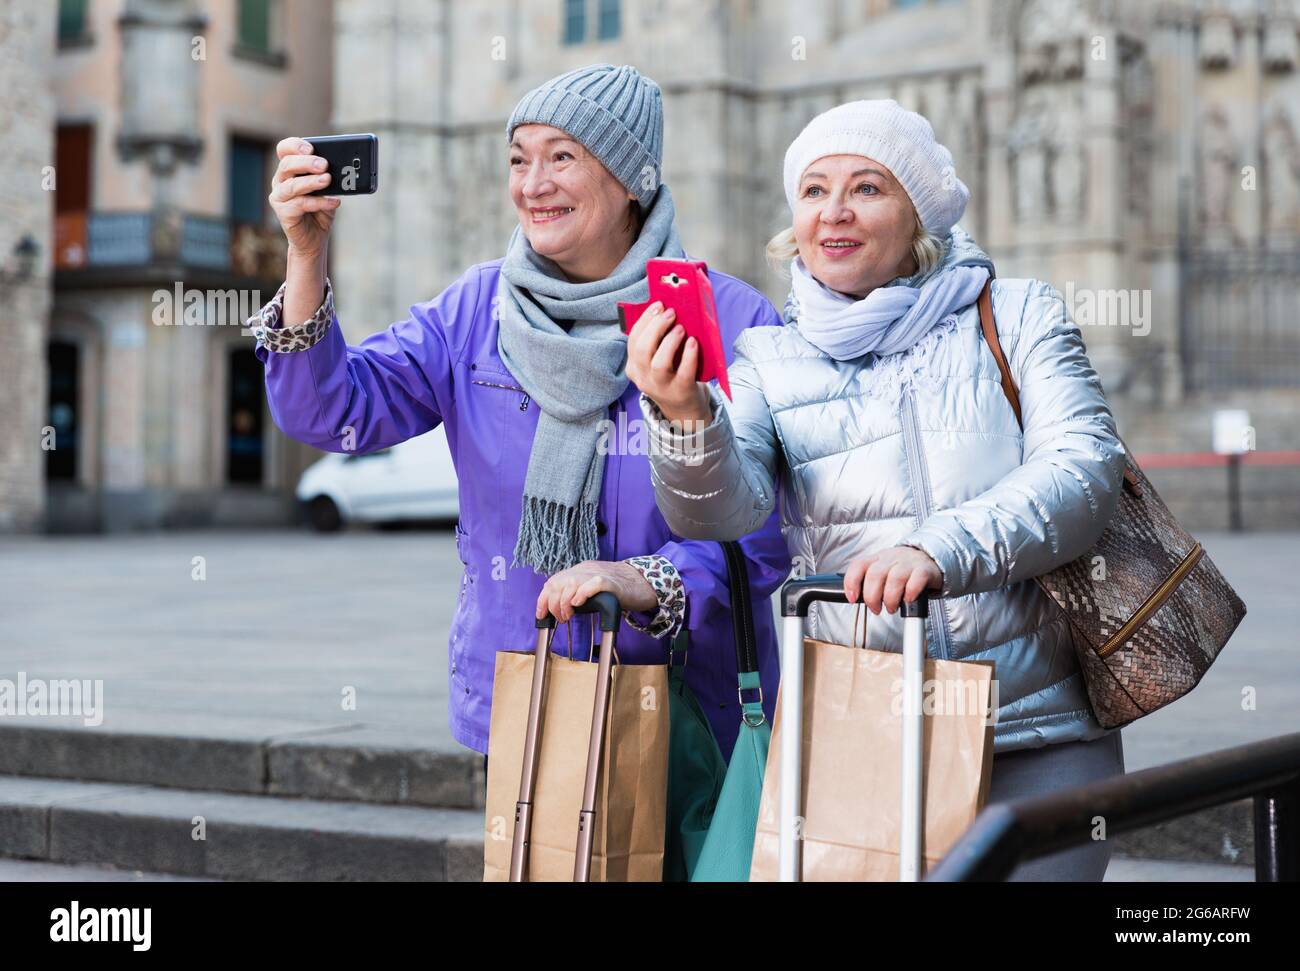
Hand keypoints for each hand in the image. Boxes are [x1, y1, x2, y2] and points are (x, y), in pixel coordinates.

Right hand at [269, 137, 340, 259]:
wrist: (315, 239)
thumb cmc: (321, 210)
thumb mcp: (329, 190)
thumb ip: (330, 177)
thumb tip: (343, 169)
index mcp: (290, 170)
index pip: (284, 149)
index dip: (295, 145)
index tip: (311, 148)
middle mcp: (281, 180)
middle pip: (287, 164)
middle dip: (306, 163)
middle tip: (324, 165)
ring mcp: (279, 197)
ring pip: (291, 185)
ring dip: (311, 181)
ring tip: (327, 180)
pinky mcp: (283, 213)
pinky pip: (300, 204)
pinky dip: (319, 202)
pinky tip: (334, 202)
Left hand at [535, 560, 657, 623]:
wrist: (643, 583)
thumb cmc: (617, 590)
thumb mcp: (591, 589)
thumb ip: (576, 593)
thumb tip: (558, 609)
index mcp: (579, 570)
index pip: (553, 581)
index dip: (543, 599)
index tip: (542, 615)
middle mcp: (586, 569)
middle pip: (559, 582)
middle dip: (553, 603)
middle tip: (561, 618)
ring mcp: (599, 574)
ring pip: (572, 582)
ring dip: (565, 602)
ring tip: (568, 615)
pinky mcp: (612, 583)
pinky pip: (594, 583)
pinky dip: (583, 593)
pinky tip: (579, 603)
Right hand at [625, 301, 711, 425]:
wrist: (684, 409)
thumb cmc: (672, 376)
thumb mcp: (656, 362)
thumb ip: (656, 343)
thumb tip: (665, 312)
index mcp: (634, 367)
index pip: (633, 340)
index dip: (645, 320)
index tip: (658, 305)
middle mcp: (644, 378)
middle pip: (643, 350)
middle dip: (656, 327)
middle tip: (671, 313)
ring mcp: (661, 387)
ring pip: (659, 363)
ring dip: (670, 341)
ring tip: (681, 329)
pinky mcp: (680, 392)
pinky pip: (683, 373)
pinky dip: (689, 356)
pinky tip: (693, 342)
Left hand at [843, 547, 942, 614]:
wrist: (929, 559)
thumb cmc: (901, 570)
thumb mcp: (883, 571)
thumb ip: (869, 582)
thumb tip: (856, 599)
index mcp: (877, 559)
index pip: (858, 565)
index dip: (852, 582)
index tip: (853, 598)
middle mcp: (891, 558)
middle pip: (875, 574)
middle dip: (872, 597)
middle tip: (876, 609)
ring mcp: (908, 562)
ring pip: (895, 578)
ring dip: (890, 598)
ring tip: (892, 608)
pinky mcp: (924, 569)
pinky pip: (916, 580)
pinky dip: (910, 592)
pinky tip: (908, 599)